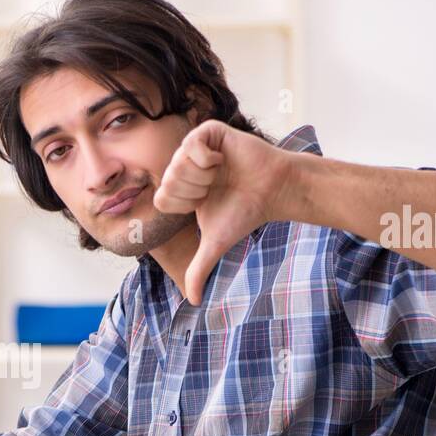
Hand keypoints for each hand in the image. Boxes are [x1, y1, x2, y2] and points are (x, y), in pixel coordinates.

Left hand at [153, 119, 294, 304]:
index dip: (186, 204)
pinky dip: (208, 158)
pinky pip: (191, 144)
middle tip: (216, 188)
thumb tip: (193, 303)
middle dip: (195, 191)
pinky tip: (222, 160)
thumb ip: (199, 270)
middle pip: (168, 181)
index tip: (206, 203)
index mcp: (181, 188)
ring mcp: (195, 147)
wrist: (272, 190)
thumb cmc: (245, 213)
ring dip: (203, 175)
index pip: (162, 198)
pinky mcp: (209, 131)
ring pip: (178, 163)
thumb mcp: (215, 244)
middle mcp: (184, 166)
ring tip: (222, 174)